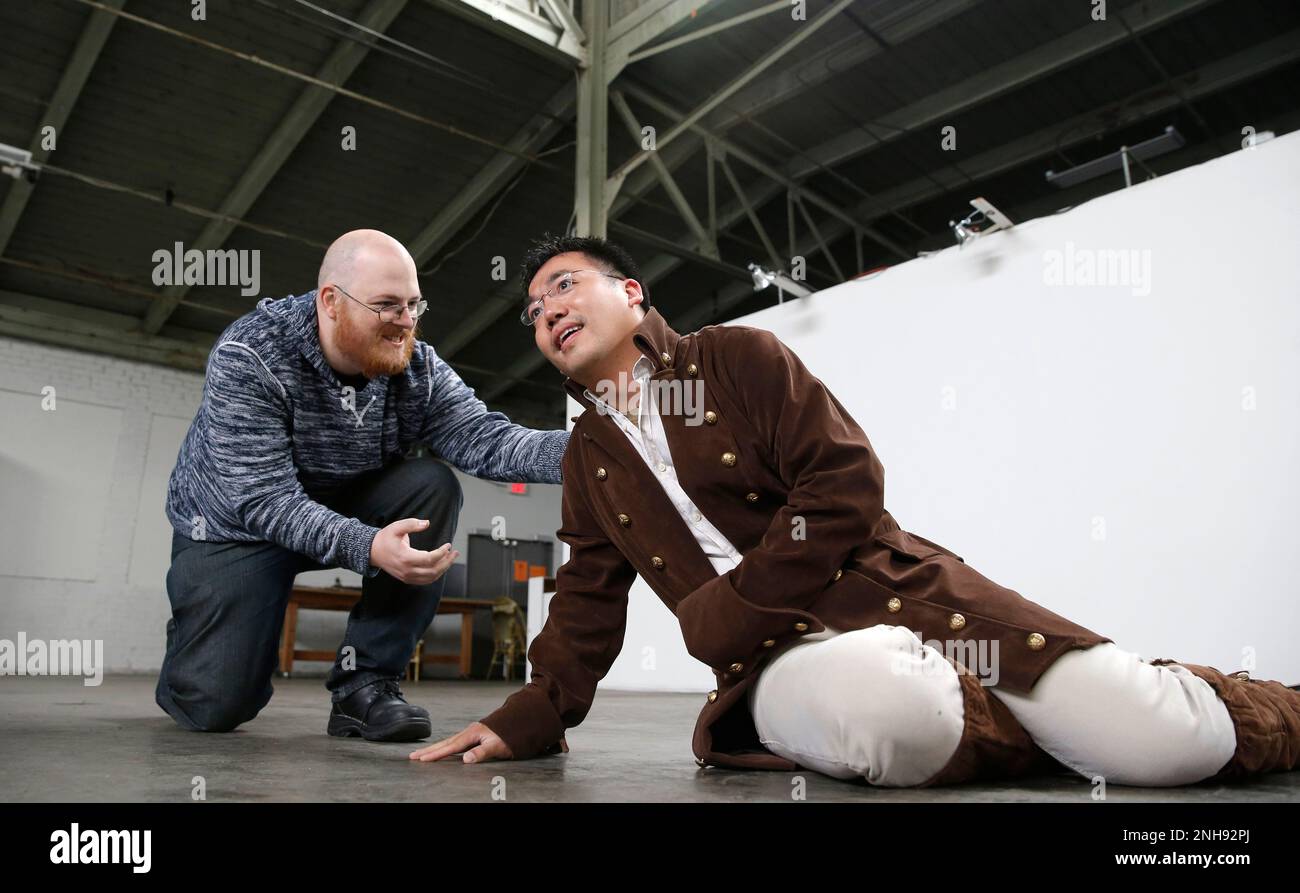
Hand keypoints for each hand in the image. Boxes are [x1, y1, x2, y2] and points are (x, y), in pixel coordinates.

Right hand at [369, 519, 458, 583]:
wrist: (372, 552)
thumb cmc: (385, 538)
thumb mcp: (396, 527)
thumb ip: (411, 524)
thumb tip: (427, 523)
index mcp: (405, 558)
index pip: (429, 559)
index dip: (441, 553)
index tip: (448, 545)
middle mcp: (407, 570)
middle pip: (433, 570)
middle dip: (447, 562)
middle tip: (455, 552)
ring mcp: (407, 577)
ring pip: (431, 577)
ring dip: (443, 568)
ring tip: (451, 558)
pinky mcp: (407, 579)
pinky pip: (425, 580)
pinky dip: (436, 574)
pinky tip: (441, 565)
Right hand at [408, 721, 532, 763]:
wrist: (521, 722)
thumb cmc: (510, 736)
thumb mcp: (497, 746)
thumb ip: (481, 753)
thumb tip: (464, 759)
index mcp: (472, 734)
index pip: (450, 747)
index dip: (435, 754)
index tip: (421, 759)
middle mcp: (470, 732)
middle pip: (445, 743)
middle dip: (429, 750)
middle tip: (412, 756)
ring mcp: (471, 733)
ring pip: (449, 742)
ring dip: (435, 748)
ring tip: (421, 754)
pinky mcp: (475, 735)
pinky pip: (455, 742)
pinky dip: (445, 746)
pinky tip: (442, 750)